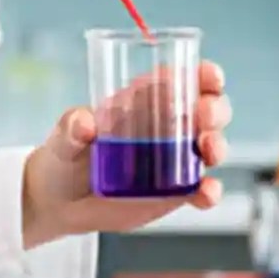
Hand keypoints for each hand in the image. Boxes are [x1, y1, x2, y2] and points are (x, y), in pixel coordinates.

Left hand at [20, 61, 232, 248]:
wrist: (59, 203)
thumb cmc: (64, 157)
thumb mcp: (63, 137)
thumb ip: (71, 126)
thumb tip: (84, 122)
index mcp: (145, 100)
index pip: (183, 79)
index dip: (203, 74)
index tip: (211, 78)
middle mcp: (167, 127)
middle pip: (208, 109)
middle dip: (216, 109)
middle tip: (203, 117)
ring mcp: (175, 159)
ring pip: (212, 145)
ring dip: (218, 145)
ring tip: (208, 152)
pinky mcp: (175, 191)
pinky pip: (202, 189)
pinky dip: (211, 191)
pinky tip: (205, 193)